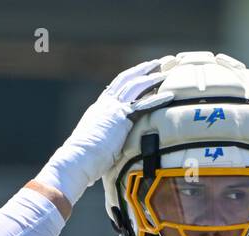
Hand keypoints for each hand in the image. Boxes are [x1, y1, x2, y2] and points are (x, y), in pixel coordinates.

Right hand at [35, 58, 173, 205]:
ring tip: (166, 72)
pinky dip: (158, 99)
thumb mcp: (93, 144)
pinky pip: (144, 105)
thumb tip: (105, 154)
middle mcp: (106, 105)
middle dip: (142, 70)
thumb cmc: (82, 159)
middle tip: (156, 63)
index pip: (115, 88)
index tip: (139, 72)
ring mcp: (113, 109)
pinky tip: (171, 96)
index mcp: (98, 109)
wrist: (77, 158)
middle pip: (126, 80)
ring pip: (136, 86)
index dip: (128, 78)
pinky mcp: (121, 118)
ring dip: (152, 78)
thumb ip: (103, 141)